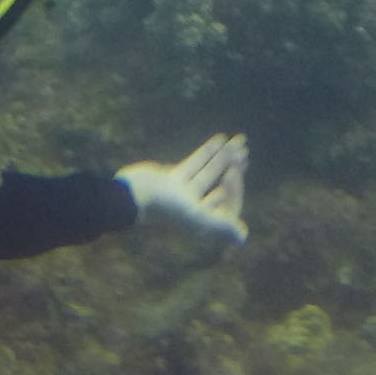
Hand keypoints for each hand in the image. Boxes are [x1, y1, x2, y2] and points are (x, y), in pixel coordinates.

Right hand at [118, 133, 248, 241]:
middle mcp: (194, 208)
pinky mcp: (173, 178)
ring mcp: (183, 193)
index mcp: (201, 221)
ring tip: (238, 139)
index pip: (227, 205)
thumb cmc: (164, 207)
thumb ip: (220, 225)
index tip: (233, 172)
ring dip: (223, 157)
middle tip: (245, 150)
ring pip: (209, 172)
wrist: (131, 195)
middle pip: (220, 186)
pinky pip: (194, 164)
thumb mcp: (195, 216)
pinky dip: (207, 152)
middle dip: (234, 168)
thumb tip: (243, 237)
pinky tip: (220, 138)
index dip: (235, 188)